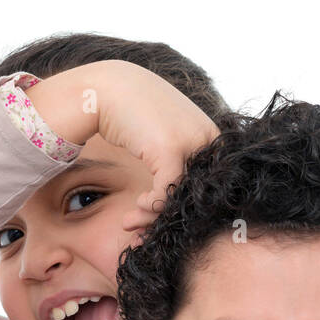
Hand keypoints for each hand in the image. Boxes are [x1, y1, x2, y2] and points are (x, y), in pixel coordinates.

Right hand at [29, 60, 219, 235]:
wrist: (108, 88)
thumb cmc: (134, 113)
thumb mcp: (166, 134)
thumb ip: (181, 158)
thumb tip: (185, 195)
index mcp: (212, 137)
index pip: (210, 187)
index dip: (188, 210)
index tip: (163, 221)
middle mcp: (207, 138)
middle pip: (200, 197)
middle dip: (172, 220)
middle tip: (146, 232)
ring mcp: (191, 143)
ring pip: (183, 198)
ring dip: (155, 217)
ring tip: (132, 223)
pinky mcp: (171, 149)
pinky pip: (167, 193)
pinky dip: (151, 206)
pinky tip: (137, 205)